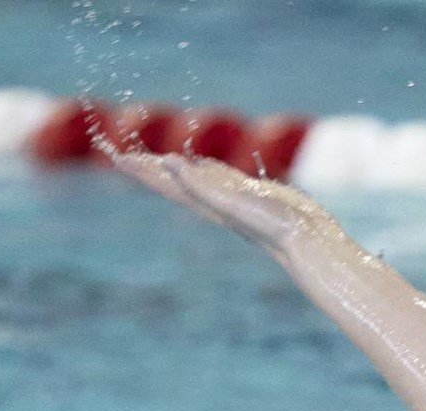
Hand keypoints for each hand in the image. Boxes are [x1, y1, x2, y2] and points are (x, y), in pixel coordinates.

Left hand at [113, 150, 337, 253]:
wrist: (308, 239)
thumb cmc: (272, 224)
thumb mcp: (232, 202)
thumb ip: (200, 183)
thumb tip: (169, 162)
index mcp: (204, 200)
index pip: (164, 181)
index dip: (141, 170)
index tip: (117, 157)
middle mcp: (213, 199)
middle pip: (172, 180)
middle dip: (148, 168)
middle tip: (123, 156)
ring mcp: (231, 197)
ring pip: (194, 177)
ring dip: (173, 168)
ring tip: (156, 158)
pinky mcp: (250, 194)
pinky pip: (219, 176)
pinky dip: (204, 167)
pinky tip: (201, 163)